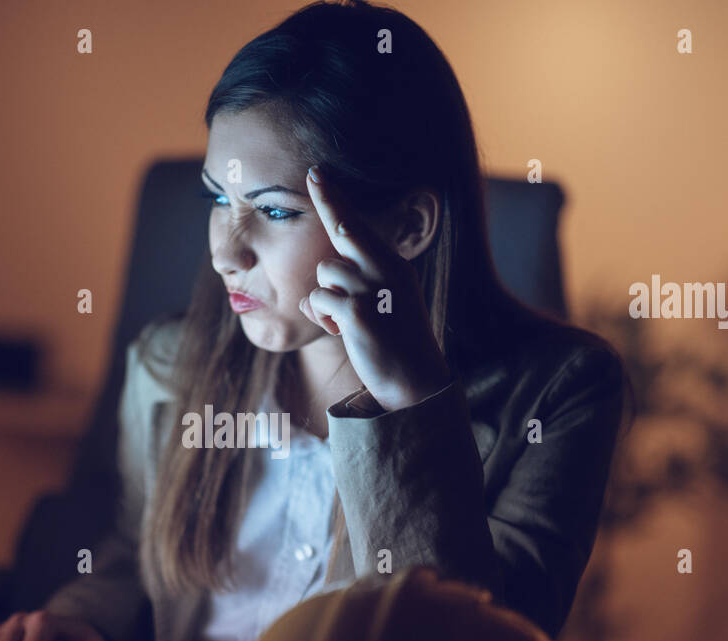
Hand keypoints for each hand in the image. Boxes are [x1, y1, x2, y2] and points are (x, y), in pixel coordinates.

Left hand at [300, 165, 451, 410]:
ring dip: (324, 298)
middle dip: (328, 207)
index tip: (316, 173)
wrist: (413, 381)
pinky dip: (323, 318)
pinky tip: (343, 332)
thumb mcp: (389, 300)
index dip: (335, 198)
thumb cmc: (396, 341)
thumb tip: (327, 270)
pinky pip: (317, 301)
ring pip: (322, 274)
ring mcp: (372, 289)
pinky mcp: (356, 312)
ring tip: (346, 320)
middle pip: (343, 231)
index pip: (360, 226)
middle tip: (313, 178)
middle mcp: (386, 270)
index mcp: (395, 265)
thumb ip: (363, 279)